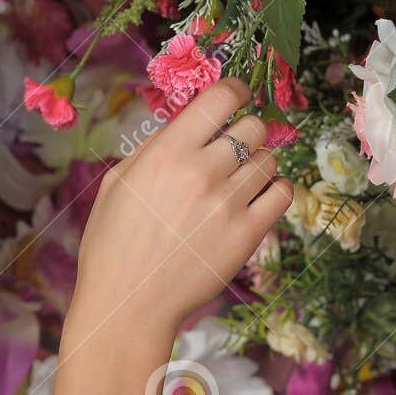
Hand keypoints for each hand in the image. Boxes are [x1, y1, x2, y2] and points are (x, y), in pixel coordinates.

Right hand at [72, 77, 292, 335]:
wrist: (127, 302)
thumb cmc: (112, 243)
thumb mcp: (117, 184)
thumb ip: (154, 148)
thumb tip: (187, 124)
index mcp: (166, 153)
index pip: (222, 98)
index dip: (235, 91)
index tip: (235, 98)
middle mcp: (201, 172)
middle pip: (255, 127)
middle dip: (245, 135)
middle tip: (230, 153)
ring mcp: (228, 204)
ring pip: (271, 161)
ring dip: (258, 166)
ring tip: (237, 184)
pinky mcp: (248, 235)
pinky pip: (283, 194)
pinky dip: (274, 192)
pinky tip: (254, 202)